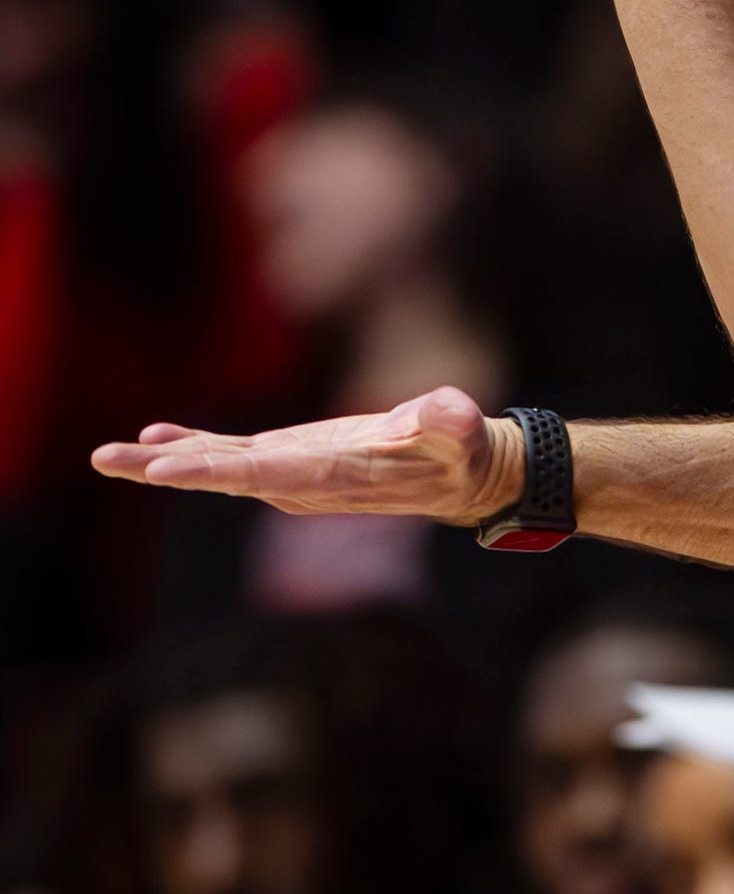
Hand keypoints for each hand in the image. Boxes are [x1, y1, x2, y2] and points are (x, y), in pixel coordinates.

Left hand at [90, 387, 520, 524]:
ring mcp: (293, 472)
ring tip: (107, 455)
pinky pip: (233, 455)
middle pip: (223, 475)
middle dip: (166, 469)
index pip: (263, 473)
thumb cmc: (462, 451)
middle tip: (108, 459)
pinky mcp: (293, 458)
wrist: (456, 476)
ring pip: (217, 467)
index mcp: (333, 475)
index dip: (211, 471)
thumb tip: (450, 412)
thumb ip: (452, 422)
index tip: (163, 471)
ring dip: (162, 462)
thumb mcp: (465, 433)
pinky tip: (156, 436)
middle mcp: (301, 481)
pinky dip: (193, 446)